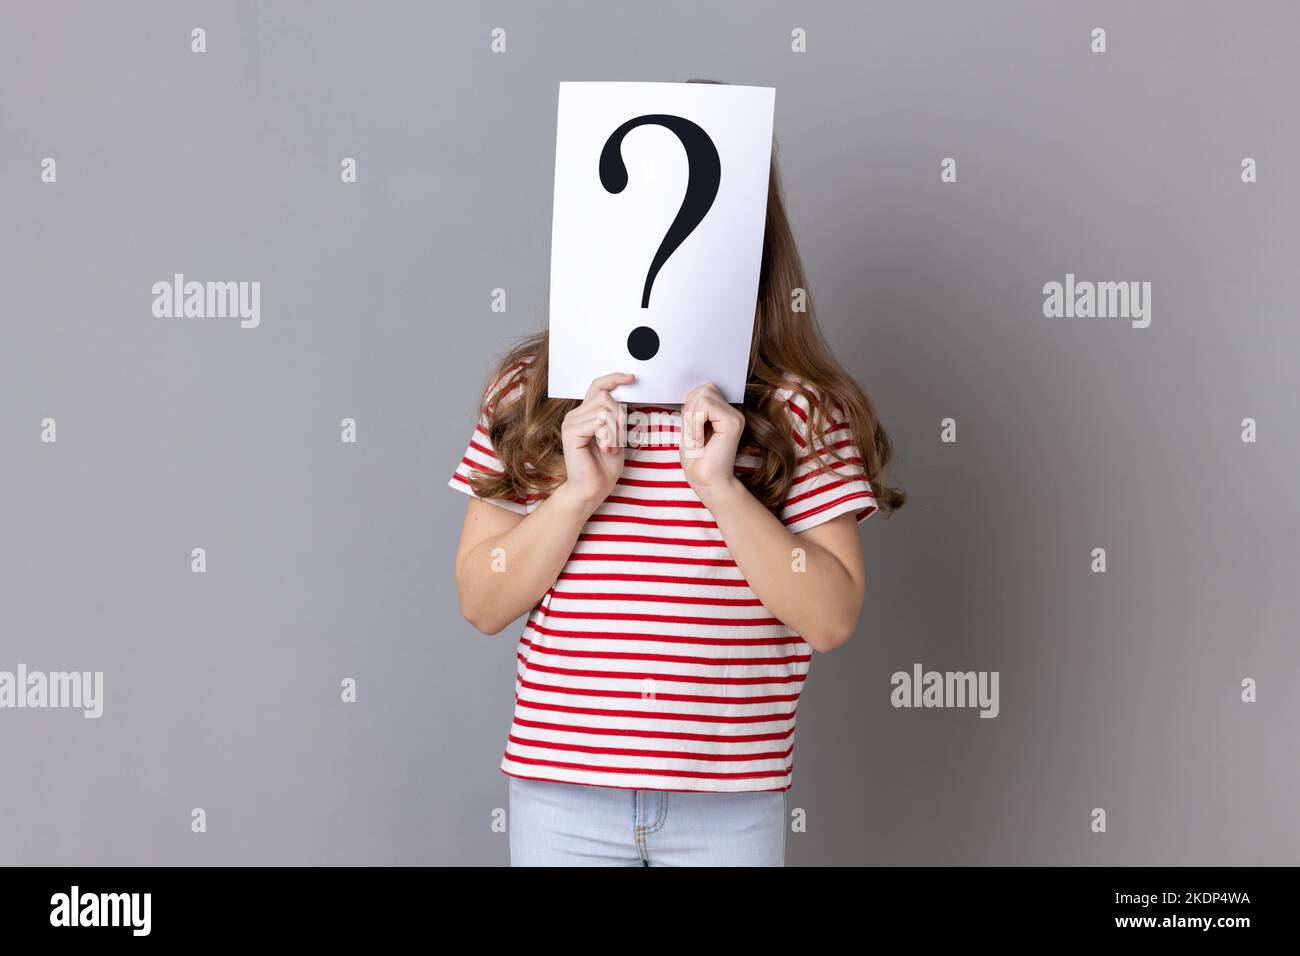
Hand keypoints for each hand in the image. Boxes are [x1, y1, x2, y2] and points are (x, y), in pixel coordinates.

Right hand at [557, 372, 633, 511]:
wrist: (592, 490)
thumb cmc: (604, 467)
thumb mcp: (616, 437)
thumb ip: (616, 417)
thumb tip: (625, 397)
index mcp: (585, 414)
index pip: (597, 386)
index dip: (614, 378)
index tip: (631, 378)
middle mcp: (575, 416)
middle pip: (605, 397)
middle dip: (620, 417)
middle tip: (619, 440)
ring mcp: (571, 423)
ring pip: (604, 409)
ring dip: (615, 430)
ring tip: (611, 447)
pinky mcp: (571, 433)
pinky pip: (598, 422)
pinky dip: (609, 436)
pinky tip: (605, 449)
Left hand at [680, 382, 745, 502]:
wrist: (706, 482)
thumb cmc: (697, 461)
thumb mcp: (690, 428)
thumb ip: (693, 409)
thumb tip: (692, 392)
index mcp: (724, 413)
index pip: (703, 390)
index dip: (690, 406)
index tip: (691, 429)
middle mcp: (733, 412)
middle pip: (704, 388)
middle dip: (690, 409)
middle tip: (692, 433)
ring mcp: (735, 416)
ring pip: (703, 395)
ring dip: (691, 418)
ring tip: (696, 438)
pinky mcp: (733, 422)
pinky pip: (705, 407)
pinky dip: (694, 423)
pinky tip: (699, 439)